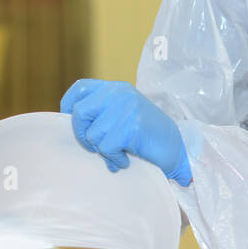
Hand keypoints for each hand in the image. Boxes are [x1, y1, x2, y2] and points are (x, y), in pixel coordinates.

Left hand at [60, 79, 191, 185]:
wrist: (178, 147)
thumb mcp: (124, 115)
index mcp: (117, 88)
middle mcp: (120, 94)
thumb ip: (103, 114)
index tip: (72, 122)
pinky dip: (114, 158)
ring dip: (102, 151)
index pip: (80, 88)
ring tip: (118, 155)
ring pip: (92, 134)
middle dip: (82, 134)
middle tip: (96, 147)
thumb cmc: (149, 135)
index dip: (69, 105)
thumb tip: (72, 125)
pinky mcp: (130, 127)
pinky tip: (125, 160)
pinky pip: (106, 147)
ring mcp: (126, 109)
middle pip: (80, 113)